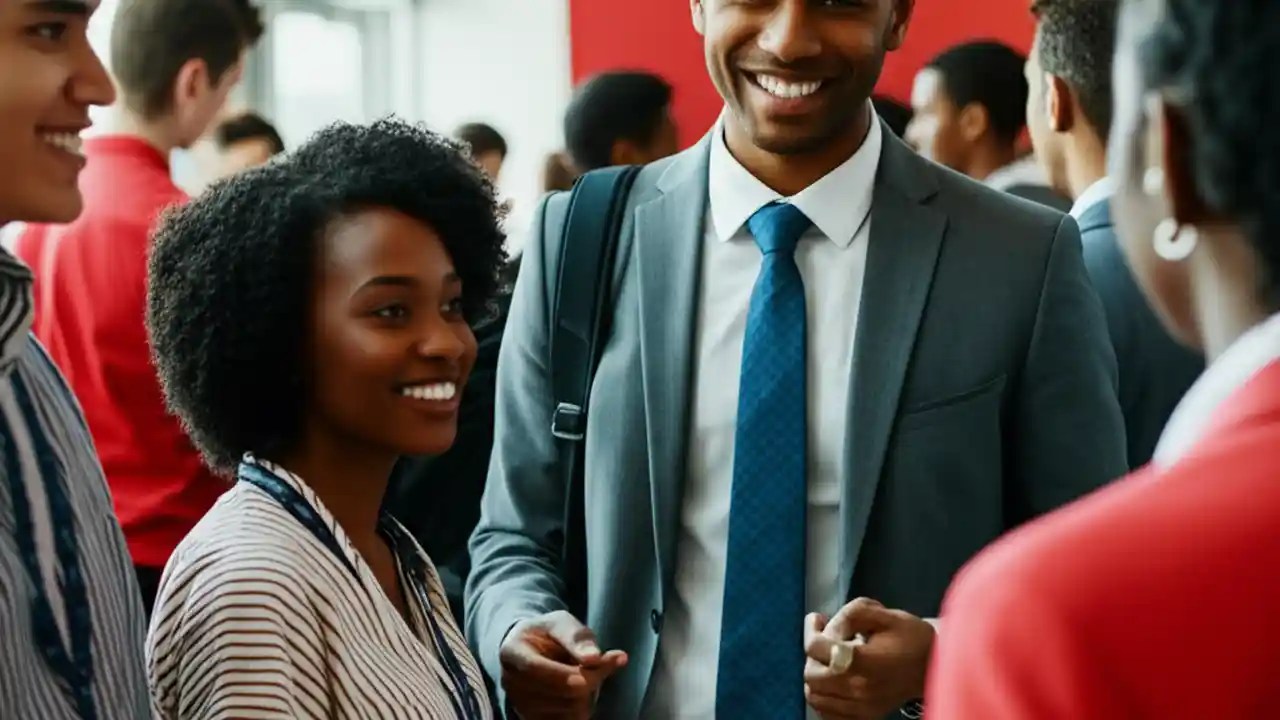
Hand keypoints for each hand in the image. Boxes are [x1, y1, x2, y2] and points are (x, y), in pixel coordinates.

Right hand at [499, 610, 627, 719]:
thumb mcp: (562, 623)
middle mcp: (510, 681)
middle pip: (553, 691)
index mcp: (512, 651)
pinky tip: (580, 692)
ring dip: (586, 694)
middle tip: (604, 663)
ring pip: (564, 708)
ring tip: (586, 674)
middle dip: (585, 680)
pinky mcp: (532, 718)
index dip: (560, 675)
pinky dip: (581, 708)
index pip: (533, 668)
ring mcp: (519, 703)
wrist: (534, 650)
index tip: (585, 679)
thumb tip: (594, 658)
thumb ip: (577, 638)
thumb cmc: (549, 634)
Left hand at [803, 598, 934, 719]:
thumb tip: (828, 627)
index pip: (817, 648)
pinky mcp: (864, 716)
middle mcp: (860, 689)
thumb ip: (851, 614)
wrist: (935, 666)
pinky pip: (827, 712)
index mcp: (866, 661)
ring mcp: (862, 707)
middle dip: (813, 654)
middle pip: (811, 675)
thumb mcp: (884, 614)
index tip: (817, 618)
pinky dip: (824, 695)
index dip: (812, 629)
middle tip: (825, 640)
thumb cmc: (911, 637)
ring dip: (816, 674)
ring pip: (815, 695)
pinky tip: (834, 678)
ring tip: (830, 659)